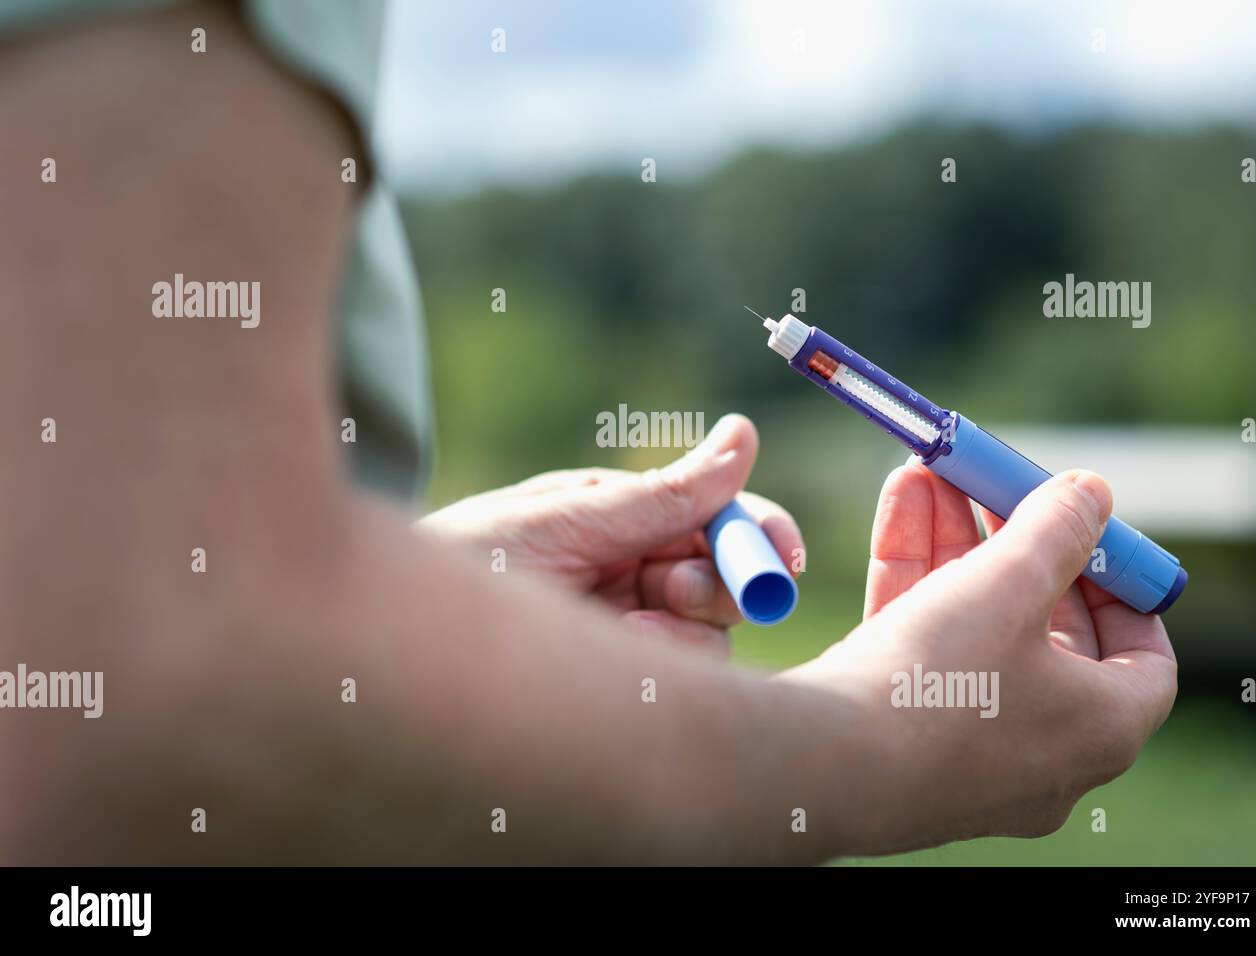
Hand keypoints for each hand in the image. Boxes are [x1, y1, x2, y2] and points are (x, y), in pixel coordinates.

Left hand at [419, 415, 802, 655]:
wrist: (399, 646)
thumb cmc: (468, 564)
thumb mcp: (567, 522)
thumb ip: (663, 495)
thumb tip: (744, 436)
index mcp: (621, 516)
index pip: (716, 518)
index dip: (756, 534)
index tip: (781, 557)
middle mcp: (633, 571)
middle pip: (724, 578)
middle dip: (716, 583)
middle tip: (670, 589)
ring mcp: (626, 629)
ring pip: (709, 635)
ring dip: (679, 630)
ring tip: (618, 625)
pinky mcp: (618, 679)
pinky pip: (678, 678)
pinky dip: (659, 666)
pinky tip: (611, 657)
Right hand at [785, 459, 1176, 852]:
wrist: (824, 766)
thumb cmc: (940, 685)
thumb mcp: (1010, 584)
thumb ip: (1057, 529)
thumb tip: (1093, 491)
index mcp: (1100, 729)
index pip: (1143, 661)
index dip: (1124, 589)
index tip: (1092, 537)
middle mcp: (1044, 752)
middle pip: (1046, 630)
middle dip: (1018, 545)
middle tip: (999, 487)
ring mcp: (968, 751)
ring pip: (974, 631)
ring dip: (955, 546)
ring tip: (932, 471)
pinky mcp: (902, 741)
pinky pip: (923, 650)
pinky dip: (914, 580)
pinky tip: (897, 501)